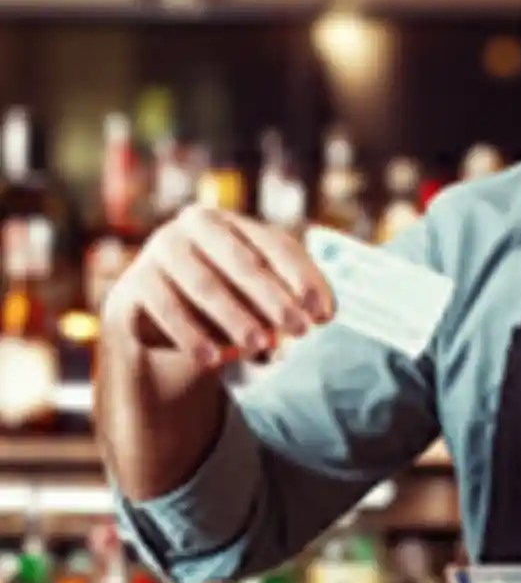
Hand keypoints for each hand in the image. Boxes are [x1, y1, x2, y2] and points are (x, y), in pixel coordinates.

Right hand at [101, 206, 332, 367]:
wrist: (153, 321)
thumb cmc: (221, 302)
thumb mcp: (257, 297)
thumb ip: (290, 298)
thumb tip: (325, 313)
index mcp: (232, 222)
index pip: (276, 246)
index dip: (303, 280)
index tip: (323, 315)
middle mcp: (193, 226)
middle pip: (243, 262)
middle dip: (275, 299)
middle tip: (300, 331)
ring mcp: (160, 250)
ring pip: (205, 284)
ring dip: (236, 317)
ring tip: (260, 346)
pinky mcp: (134, 283)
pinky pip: (166, 308)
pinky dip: (192, 335)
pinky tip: (213, 360)